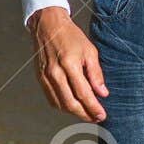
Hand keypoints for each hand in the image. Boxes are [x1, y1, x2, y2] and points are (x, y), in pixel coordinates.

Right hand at [28, 6, 108, 120]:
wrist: (48, 25)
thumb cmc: (70, 36)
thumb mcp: (90, 51)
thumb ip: (96, 74)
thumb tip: (103, 93)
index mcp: (70, 64)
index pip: (83, 93)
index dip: (93, 107)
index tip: (102, 115)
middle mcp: (56, 73)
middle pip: (70, 103)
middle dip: (85, 114)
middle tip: (96, 118)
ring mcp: (46, 77)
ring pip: (60, 104)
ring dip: (74, 112)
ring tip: (86, 113)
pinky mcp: (40, 78)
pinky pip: (51, 99)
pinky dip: (62, 106)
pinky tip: (72, 106)